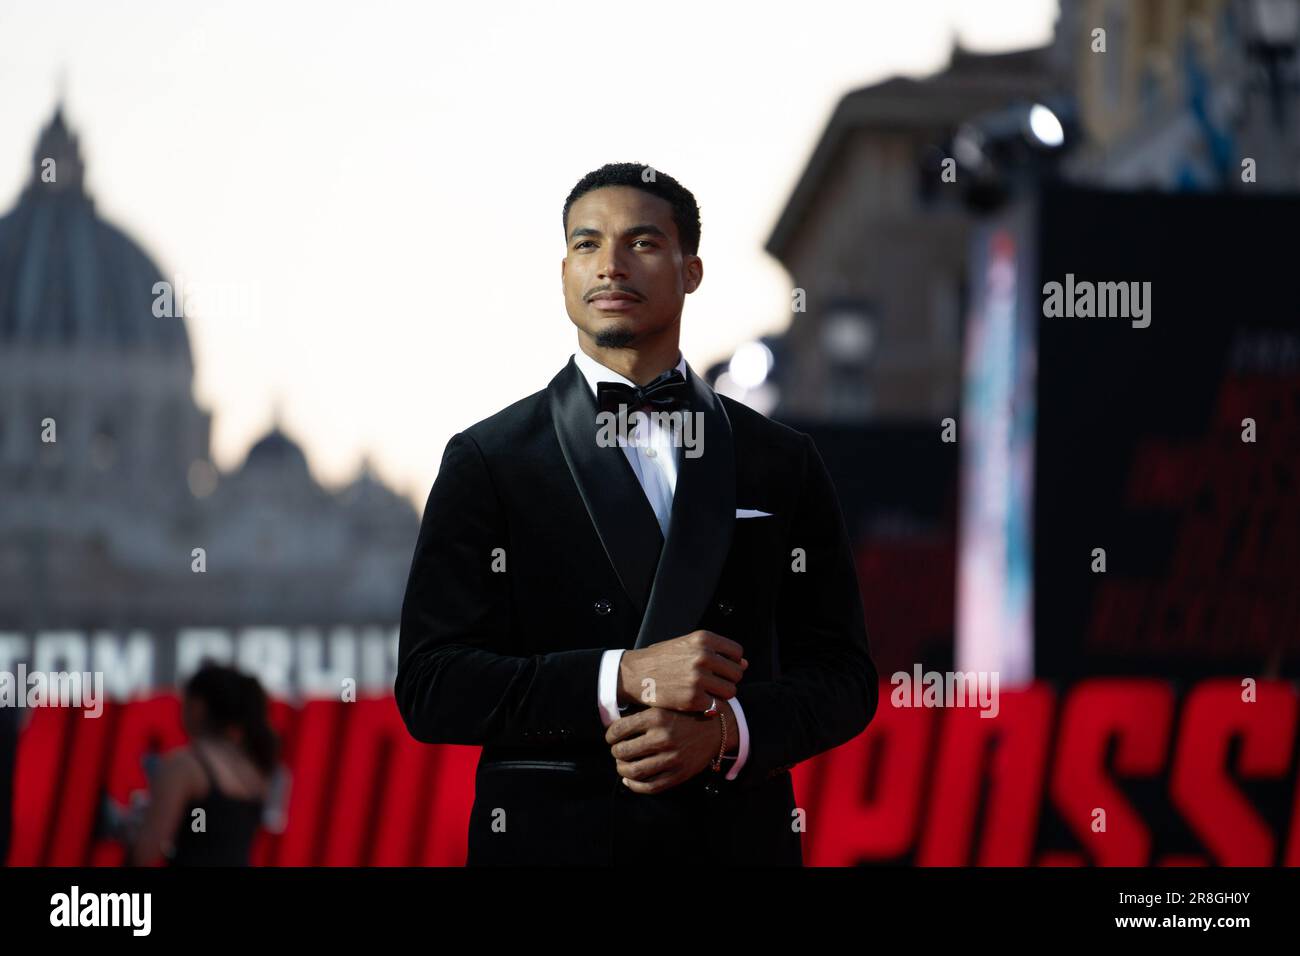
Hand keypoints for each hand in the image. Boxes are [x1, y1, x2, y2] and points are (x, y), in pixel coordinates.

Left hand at [605, 703, 732, 794]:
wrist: (717, 728)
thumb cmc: (686, 715)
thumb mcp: (665, 705)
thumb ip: (642, 713)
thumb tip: (613, 726)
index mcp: (656, 717)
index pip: (619, 730)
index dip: (610, 735)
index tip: (610, 737)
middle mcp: (663, 737)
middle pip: (623, 751)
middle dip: (615, 752)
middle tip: (617, 751)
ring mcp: (671, 758)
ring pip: (634, 771)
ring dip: (622, 769)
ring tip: (622, 765)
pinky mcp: (679, 774)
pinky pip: (650, 786)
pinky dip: (635, 786)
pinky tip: (630, 780)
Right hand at [618, 630, 746, 711]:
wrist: (634, 673)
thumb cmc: (661, 659)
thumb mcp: (687, 645)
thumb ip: (715, 652)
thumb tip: (744, 663)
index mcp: (703, 639)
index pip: (737, 653)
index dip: (731, 662)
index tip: (720, 669)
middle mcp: (703, 656)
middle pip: (737, 673)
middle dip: (727, 680)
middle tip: (712, 684)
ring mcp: (699, 678)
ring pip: (730, 691)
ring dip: (721, 695)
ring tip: (705, 693)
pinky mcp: (693, 698)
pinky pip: (716, 705)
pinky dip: (709, 707)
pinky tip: (696, 702)